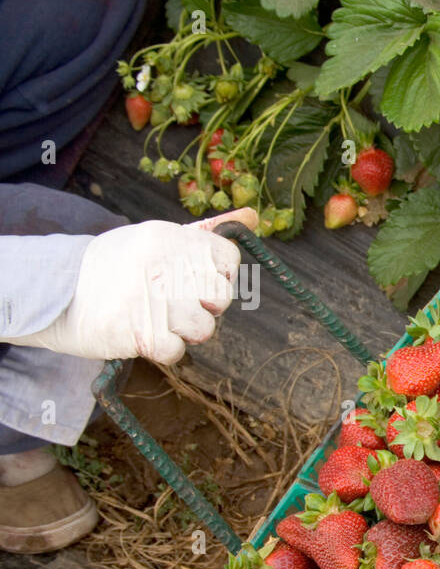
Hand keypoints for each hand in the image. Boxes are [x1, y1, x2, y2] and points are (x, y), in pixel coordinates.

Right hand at [12, 208, 255, 363]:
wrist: (56, 292)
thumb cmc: (115, 267)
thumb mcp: (157, 239)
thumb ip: (205, 234)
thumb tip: (254, 216)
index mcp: (170, 238)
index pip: (227, 259)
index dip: (217, 277)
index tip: (196, 281)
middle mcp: (163, 265)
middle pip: (220, 297)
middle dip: (203, 307)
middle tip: (172, 303)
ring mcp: (151, 300)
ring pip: (204, 328)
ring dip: (183, 331)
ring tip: (156, 318)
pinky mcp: (139, 332)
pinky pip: (177, 351)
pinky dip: (163, 349)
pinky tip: (143, 334)